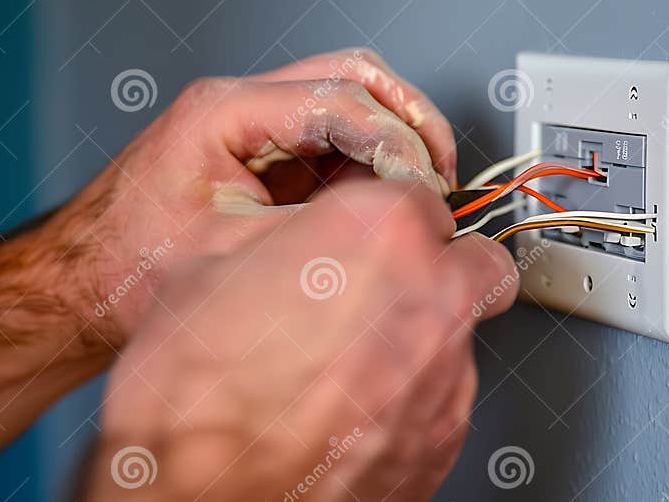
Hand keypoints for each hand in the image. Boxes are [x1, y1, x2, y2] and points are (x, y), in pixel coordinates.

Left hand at [42, 48, 456, 346]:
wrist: (83, 284)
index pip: (337, 100)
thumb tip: (394, 219)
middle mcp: (241, 103)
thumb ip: (320, 228)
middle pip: (352, 75)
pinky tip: (389, 197)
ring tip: (425, 185)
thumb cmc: (130, 270)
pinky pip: (335, 135)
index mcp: (224, 113)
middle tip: (439, 174)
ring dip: (396, 134)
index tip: (425, 191)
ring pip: (350, 95)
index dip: (395, 143)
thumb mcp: (233, 255)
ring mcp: (254, 122)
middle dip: (408, 120)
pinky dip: (372, 158)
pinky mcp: (265, 150)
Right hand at [84, 180, 516, 500]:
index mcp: (379, 232)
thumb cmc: (192, 390)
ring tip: (348, 362)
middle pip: (476, 260)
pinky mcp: (442, 439)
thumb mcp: (209, 260)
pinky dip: (410, 395)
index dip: (393, 214)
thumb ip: (286, 230)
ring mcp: (445, 375)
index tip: (376, 232)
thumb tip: (304, 230)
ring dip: (420, 335)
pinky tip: (352, 408)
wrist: (198, 497)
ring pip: (461, 333)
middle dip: (442, 266)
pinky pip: (443, 396)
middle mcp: (430, 297)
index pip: (424, 196)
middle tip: (391, 284)